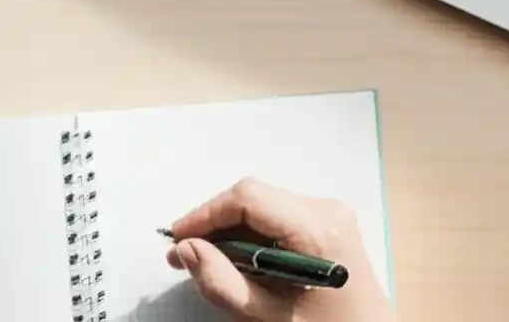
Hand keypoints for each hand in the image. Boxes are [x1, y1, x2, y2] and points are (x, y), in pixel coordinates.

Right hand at [166, 178, 393, 321]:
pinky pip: (277, 217)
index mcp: (318, 229)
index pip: (248, 199)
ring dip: (230, 230)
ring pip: (262, 206)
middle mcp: (327, 210)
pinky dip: (250, 236)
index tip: (178, 239)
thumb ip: (223, 283)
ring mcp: (330, 214)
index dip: (206, 214)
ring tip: (205, 260)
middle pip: (253, 198)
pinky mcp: (328, 224)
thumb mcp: (269, 316)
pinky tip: (234, 260)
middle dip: (214, 224)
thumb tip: (187, 249)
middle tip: (183, 255)